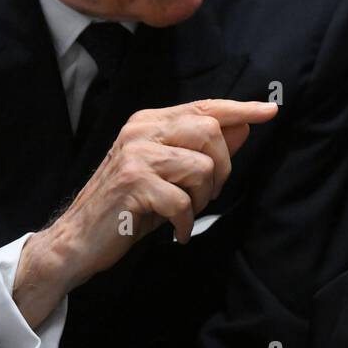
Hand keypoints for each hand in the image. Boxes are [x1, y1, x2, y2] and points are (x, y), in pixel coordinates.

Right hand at [13, 99, 276, 326]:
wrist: (77, 240)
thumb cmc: (127, 206)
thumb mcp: (168, 174)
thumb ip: (202, 149)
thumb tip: (243, 128)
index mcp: (150, 121)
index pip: (204, 107)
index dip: (241, 109)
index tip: (270, 110)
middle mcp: (142, 129)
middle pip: (210, 132)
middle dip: (221, 169)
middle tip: (205, 196)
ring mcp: (135, 154)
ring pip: (201, 166)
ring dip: (201, 199)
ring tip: (183, 213)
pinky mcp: (133, 182)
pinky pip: (183, 200)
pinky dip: (185, 222)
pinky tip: (175, 231)